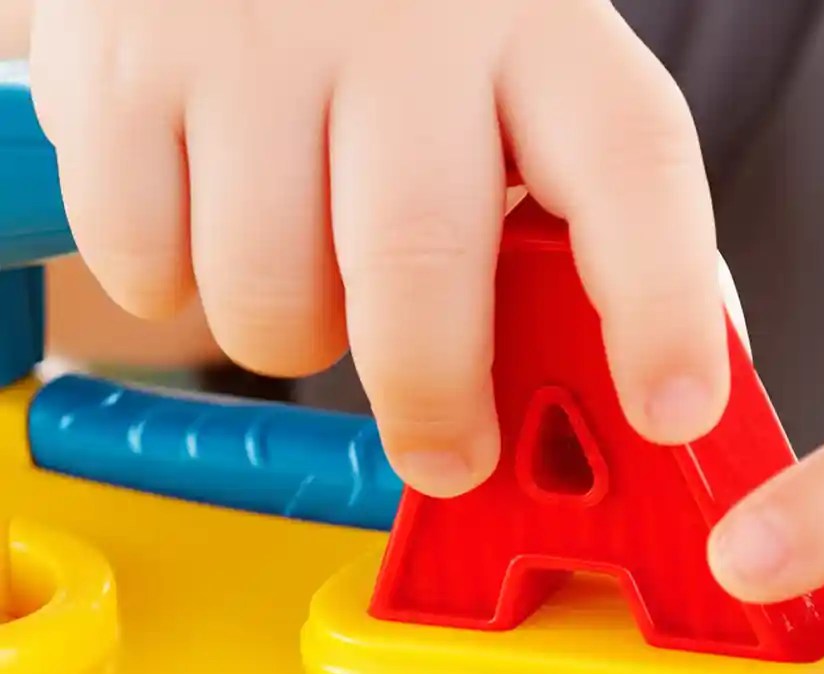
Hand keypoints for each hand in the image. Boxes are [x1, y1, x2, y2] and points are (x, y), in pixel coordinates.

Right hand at [26, 0, 726, 495]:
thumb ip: (593, 214)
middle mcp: (407, 23)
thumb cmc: (416, 28)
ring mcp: (257, 39)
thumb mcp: (529, 80)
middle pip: (421, 263)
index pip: (632, 168)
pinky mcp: (126, 64)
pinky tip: (216, 221)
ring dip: (297, 336)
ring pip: (273, 296)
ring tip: (313, 273)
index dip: (660, 307)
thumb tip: (664, 380)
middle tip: (450, 453)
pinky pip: (148, 264)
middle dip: (435, 401)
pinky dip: (178, 287)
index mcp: (543, 30)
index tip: (671, 412)